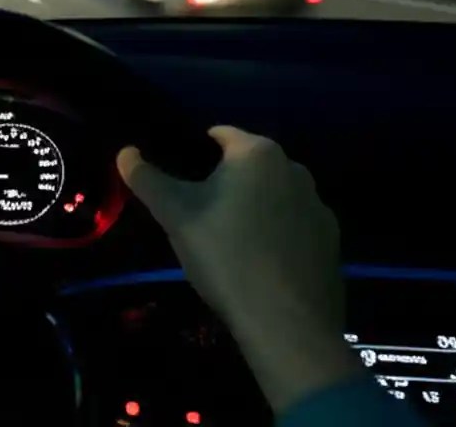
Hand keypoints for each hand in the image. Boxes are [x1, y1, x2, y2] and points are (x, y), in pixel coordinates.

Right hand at [117, 126, 357, 411]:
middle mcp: (295, 169)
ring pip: (274, 195)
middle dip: (226, 182)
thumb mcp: (175, 215)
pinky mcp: (330, 239)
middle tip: (200, 214)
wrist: (285, 320)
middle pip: (250, 166)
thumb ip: (147, 179)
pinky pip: (295, 225)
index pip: (221, 134)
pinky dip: (278, 233)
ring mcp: (317, 205)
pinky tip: (261, 262)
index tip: (181, 180)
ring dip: (254, 207)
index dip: (196, 151)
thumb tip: (125, 152)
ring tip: (230, 241)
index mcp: (257, 153)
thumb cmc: (225, 255)